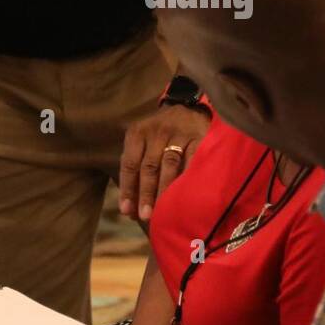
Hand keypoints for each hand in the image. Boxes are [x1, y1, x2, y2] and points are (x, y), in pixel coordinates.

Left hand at [118, 104, 211, 221]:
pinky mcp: (198, 138)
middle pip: (149, 166)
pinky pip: (191, 160)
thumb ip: (135, 170)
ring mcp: (178, 134)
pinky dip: (187, 178)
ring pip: (169, 164)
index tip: (127, 211)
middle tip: (146, 216)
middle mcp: (156, 132)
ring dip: (165, 189)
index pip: (129, 164)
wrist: (189, 109)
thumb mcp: (143, 143)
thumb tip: (129, 209)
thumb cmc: (161, 135)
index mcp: (137, 133)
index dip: (128, 189)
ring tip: (164, 210)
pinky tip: (185, 194)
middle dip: (146, 193)